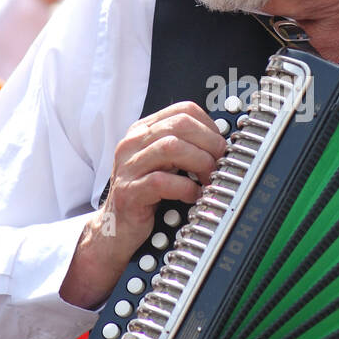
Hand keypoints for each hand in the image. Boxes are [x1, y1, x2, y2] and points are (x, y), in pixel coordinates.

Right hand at [59, 101, 225, 310]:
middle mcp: (133, 143)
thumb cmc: (145, 195)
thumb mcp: (164, 164)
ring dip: (200, 163)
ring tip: (208, 179)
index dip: (210, 126)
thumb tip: (222, 145)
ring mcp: (128, 167)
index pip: (183, 110)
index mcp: (143, 131)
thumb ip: (185, 148)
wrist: (116, 228)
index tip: (220, 145)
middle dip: (209, 144)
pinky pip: (162, 182)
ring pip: (171, 147)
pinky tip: (194, 196)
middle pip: (180, 125)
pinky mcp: (129, 192)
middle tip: (220, 164)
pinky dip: (186, 188)